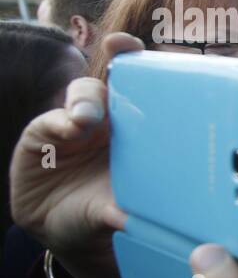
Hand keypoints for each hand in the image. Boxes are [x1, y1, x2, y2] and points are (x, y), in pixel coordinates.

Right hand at [9, 32, 141, 277]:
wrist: (61, 230)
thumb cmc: (103, 214)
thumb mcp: (119, 216)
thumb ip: (130, 213)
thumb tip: (145, 223)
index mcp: (143, 134)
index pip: (152, 93)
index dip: (153, 67)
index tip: (153, 52)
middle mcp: (112, 121)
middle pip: (118, 81)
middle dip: (121, 58)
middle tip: (121, 47)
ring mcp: (77, 123)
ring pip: (86, 94)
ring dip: (88, 99)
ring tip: (87, 119)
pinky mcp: (44, 133)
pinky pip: (52, 119)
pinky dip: (60, 120)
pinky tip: (69, 127)